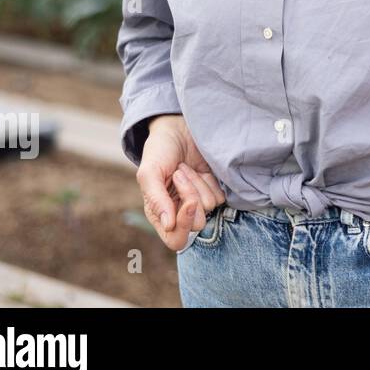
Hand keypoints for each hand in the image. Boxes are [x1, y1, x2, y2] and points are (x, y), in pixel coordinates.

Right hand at [136, 115, 225, 251]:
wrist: (178, 129)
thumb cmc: (159, 151)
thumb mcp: (149, 173)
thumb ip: (156, 200)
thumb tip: (168, 225)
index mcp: (160, 215)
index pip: (176, 240)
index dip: (184, 226)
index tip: (189, 202)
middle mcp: (179, 212)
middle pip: (198, 224)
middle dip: (191, 196)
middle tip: (179, 174)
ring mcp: (198, 201)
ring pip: (210, 207)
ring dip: (198, 184)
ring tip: (185, 168)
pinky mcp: (213, 189)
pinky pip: (221, 196)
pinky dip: (210, 181)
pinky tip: (198, 168)